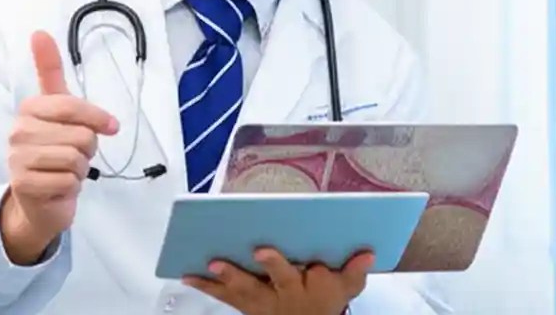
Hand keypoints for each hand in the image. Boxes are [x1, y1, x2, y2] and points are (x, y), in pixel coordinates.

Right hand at [0, 30, 118, 264]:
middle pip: (81, 135)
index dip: (97, 118)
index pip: (72, 106)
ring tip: (66, 169)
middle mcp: (18, 132)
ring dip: (80, 168)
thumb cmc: (54, 147)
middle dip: (87, 149)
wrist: (39, 198)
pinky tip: (59, 186)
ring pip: (76, 159)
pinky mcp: (24, 186)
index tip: (111, 126)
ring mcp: (17, 160)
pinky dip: (72, 187)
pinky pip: (70, 182)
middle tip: (74, 154)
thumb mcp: (59, 107)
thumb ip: (50, 70)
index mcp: (29, 109)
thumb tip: (39, 32)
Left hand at [183, 248, 373, 314]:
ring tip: (213, 263)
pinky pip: (224, 297)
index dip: (312, 270)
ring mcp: (263, 303)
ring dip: (230, 277)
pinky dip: (206, 286)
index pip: (316, 278)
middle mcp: (286, 296)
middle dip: (272, 267)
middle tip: (261, 250)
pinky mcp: (245, 305)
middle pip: (280, 281)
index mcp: (312, 288)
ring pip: (247, 290)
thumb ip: (355, 272)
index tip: (308, 262)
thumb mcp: (345, 289)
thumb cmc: (323, 301)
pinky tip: (188, 275)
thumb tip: (368, 253)